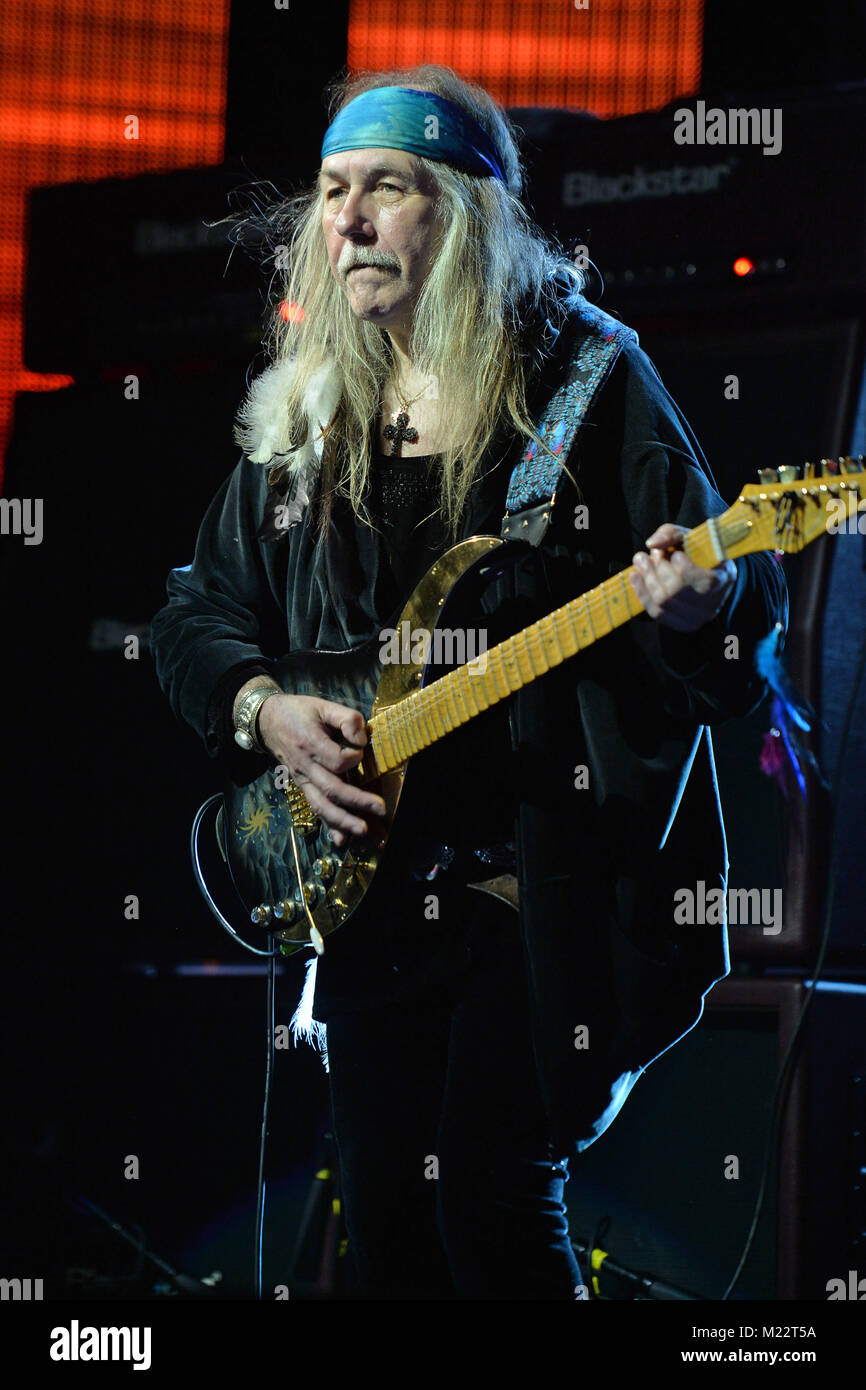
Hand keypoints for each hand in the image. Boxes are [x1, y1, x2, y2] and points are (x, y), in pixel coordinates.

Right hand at [257, 694, 384, 846]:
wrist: (267, 721)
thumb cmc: (298, 712)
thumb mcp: (323, 705)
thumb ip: (347, 719)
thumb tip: (362, 739)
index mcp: (310, 744)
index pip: (337, 760)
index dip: (354, 757)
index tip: (360, 748)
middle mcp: (305, 766)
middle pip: (332, 789)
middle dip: (357, 801)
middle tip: (380, 809)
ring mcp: (302, 779)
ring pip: (322, 805)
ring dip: (343, 820)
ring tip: (363, 830)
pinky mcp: (302, 786)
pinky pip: (315, 808)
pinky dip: (328, 825)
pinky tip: (341, 839)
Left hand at [630, 522, 735, 631]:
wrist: (706, 575)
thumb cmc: (698, 554)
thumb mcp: (690, 537)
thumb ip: (672, 534)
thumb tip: (652, 544)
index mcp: (723, 580)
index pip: (704, 582)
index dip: (683, 567)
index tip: (675, 554)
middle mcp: (712, 604)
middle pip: (676, 591)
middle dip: (657, 570)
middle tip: (649, 555)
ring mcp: (697, 618)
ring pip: (663, 603)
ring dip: (647, 579)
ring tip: (641, 562)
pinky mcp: (682, 625)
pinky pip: (656, 613)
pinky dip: (642, 593)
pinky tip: (636, 577)